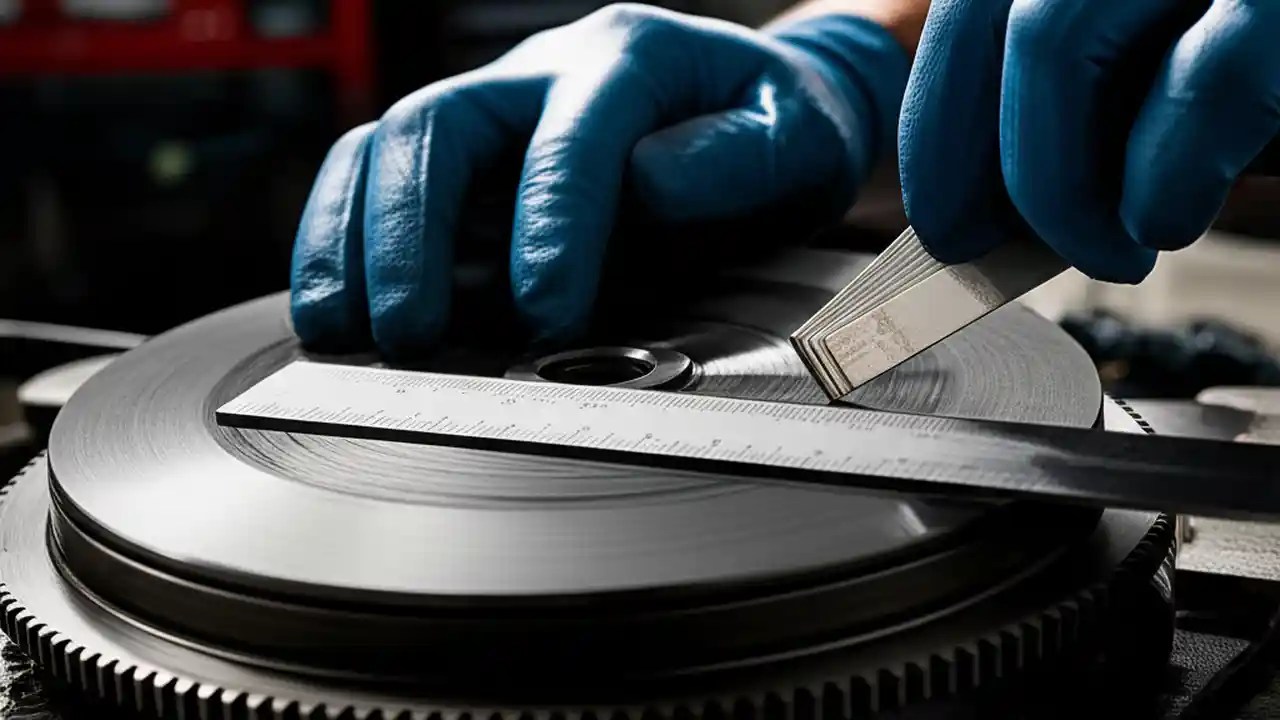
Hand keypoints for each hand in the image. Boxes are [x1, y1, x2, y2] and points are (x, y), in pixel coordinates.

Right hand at [290, 3, 909, 356]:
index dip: (548, 226)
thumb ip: (740, 156)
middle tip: (408, 334)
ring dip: (348, 240)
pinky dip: (342, 245)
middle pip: (438, 125)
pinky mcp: (468, 163)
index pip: (570, 138)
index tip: (546, 314)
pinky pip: (377, 184)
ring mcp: (495, 114)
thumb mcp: (800, 136)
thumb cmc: (780, 129)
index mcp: (630, 59)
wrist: (758, 113)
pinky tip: (334, 309)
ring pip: (384, 148)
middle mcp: (542, 75)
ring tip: (335, 330)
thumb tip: (644, 180)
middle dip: (409, 234)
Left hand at [899, 0, 1279, 282]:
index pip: (973, 12)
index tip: (937, 210)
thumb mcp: (1170, 52)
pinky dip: (1161, 175)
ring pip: (1054, 42)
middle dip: (969, 161)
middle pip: (997, 23)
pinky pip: (1197, 83)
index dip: (939, 121)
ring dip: (1054, 182)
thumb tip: (1000, 185)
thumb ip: (1097, 92)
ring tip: (1105, 247)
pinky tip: (1166, 217)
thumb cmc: (1275, 48)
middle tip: (980, 247)